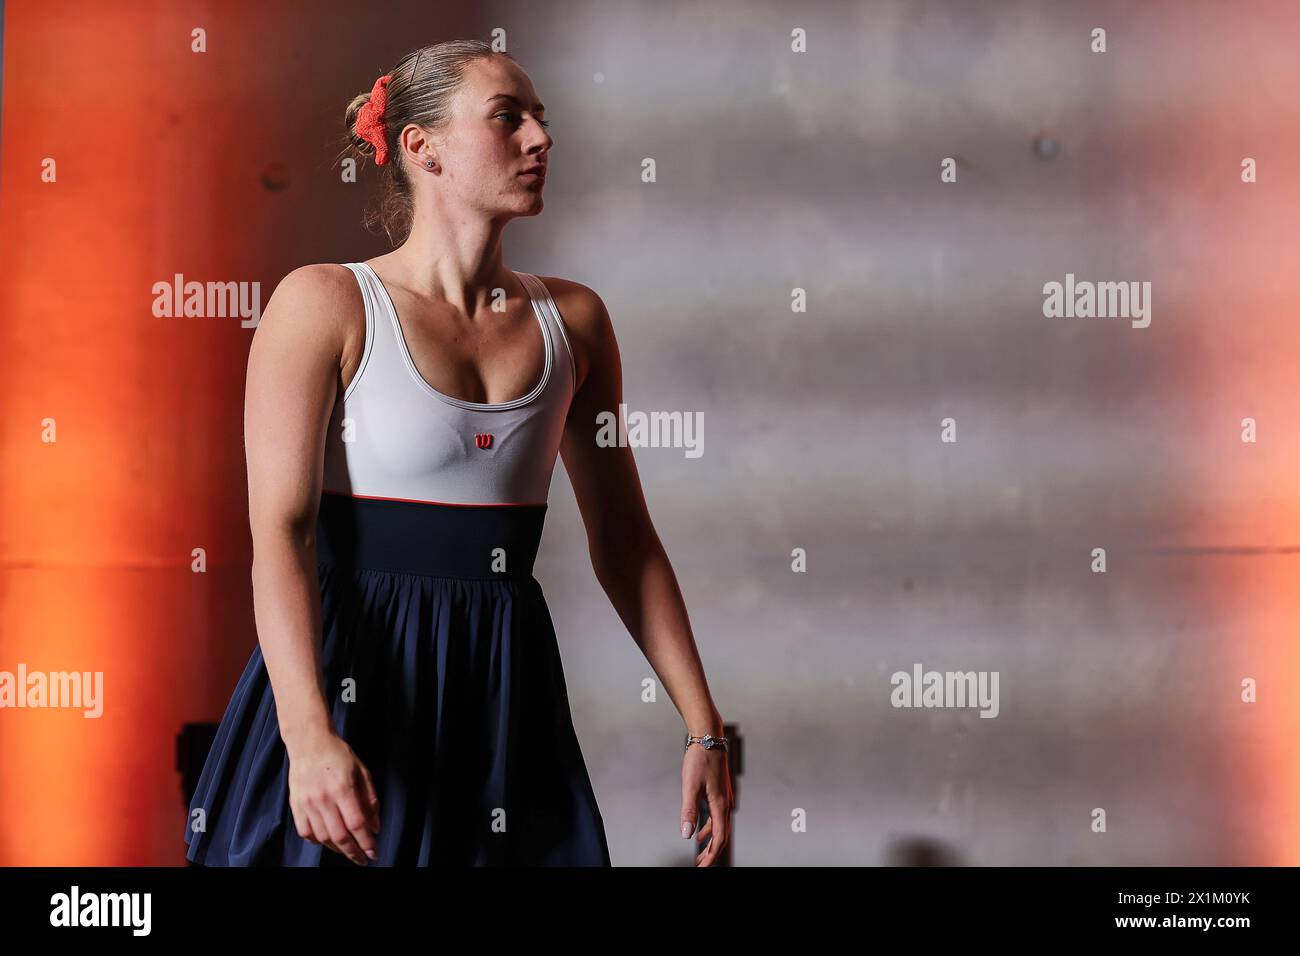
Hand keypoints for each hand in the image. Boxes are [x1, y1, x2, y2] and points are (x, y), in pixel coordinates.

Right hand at [286, 730, 380, 865]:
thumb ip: (370, 800)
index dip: (366, 842)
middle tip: (363, 859)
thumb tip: (375, 826)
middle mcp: (324, 799)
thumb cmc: (339, 755)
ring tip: (348, 850)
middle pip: (340, 836)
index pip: (357, 824)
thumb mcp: (362, 772)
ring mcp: (307, 803)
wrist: (309, 743)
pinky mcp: (296, 806)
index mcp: (343, 789)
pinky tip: (328, 840)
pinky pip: (306, 832)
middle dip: (354, 852)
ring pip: (323, 837)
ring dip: (337, 849)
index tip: (374, 853)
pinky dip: (318, 841)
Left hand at [680, 743, 733, 865]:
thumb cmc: (700, 758)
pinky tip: (700, 830)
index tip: (702, 867)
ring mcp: (724, 797)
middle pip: (722, 835)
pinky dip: (710, 827)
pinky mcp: (720, 791)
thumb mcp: (690, 786)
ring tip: (699, 852)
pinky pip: (717, 816)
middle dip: (712, 851)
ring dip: (710, 840)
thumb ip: (689, 811)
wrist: (709, 736)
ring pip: (720, 826)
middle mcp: (726, 802)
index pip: (719, 838)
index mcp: (720, 804)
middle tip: (701, 864)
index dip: (711, 855)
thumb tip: (687, 835)